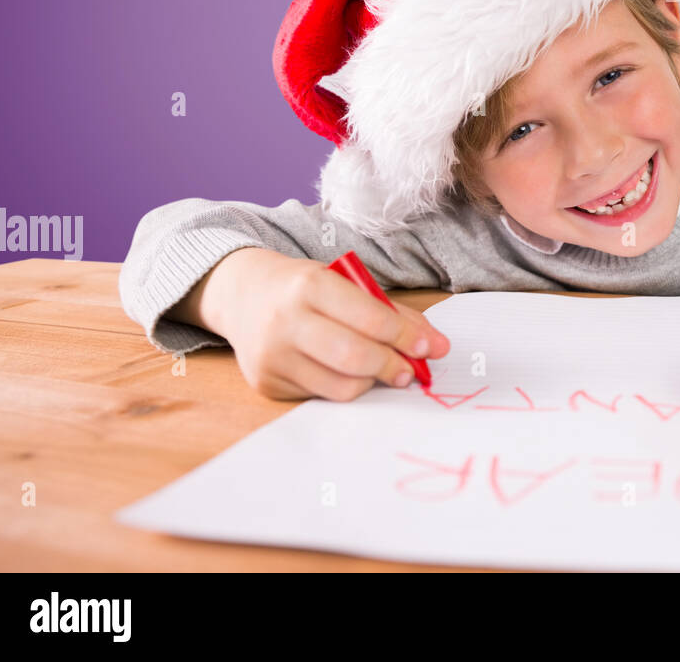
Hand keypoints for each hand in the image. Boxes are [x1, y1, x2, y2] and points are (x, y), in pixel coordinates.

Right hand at [204, 247, 450, 400]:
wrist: (243, 295)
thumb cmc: (305, 288)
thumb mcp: (345, 282)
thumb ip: (390, 312)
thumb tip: (435, 346)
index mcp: (311, 285)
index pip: (372, 319)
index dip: (408, 337)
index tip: (433, 348)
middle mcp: (287, 320)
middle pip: (355, 357)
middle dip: (393, 366)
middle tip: (410, 371)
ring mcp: (273, 355)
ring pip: (340, 385)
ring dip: (372, 382)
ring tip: (382, 371)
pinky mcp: (267, 383)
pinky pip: (320, 396)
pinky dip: (344, 387)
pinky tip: (346, 372)